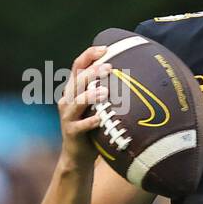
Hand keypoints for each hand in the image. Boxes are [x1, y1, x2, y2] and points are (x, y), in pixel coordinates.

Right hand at [56, 44, 111, 170]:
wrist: (78, 155)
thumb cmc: (93, 126)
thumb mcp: (98, 106)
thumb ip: (108, 90)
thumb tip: (135, 75)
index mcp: (74, 89)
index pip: (78, 66)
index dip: (89, 55)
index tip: (106, 48)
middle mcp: (67, 99)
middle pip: (78, 80)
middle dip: (92, 72)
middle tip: (109, 67)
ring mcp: (68, 115)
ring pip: (76, 101)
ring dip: (91, 95)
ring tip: (105, 92)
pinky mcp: (71, 132)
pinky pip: (81, 125)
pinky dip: (91, 121)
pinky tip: (102, 118)